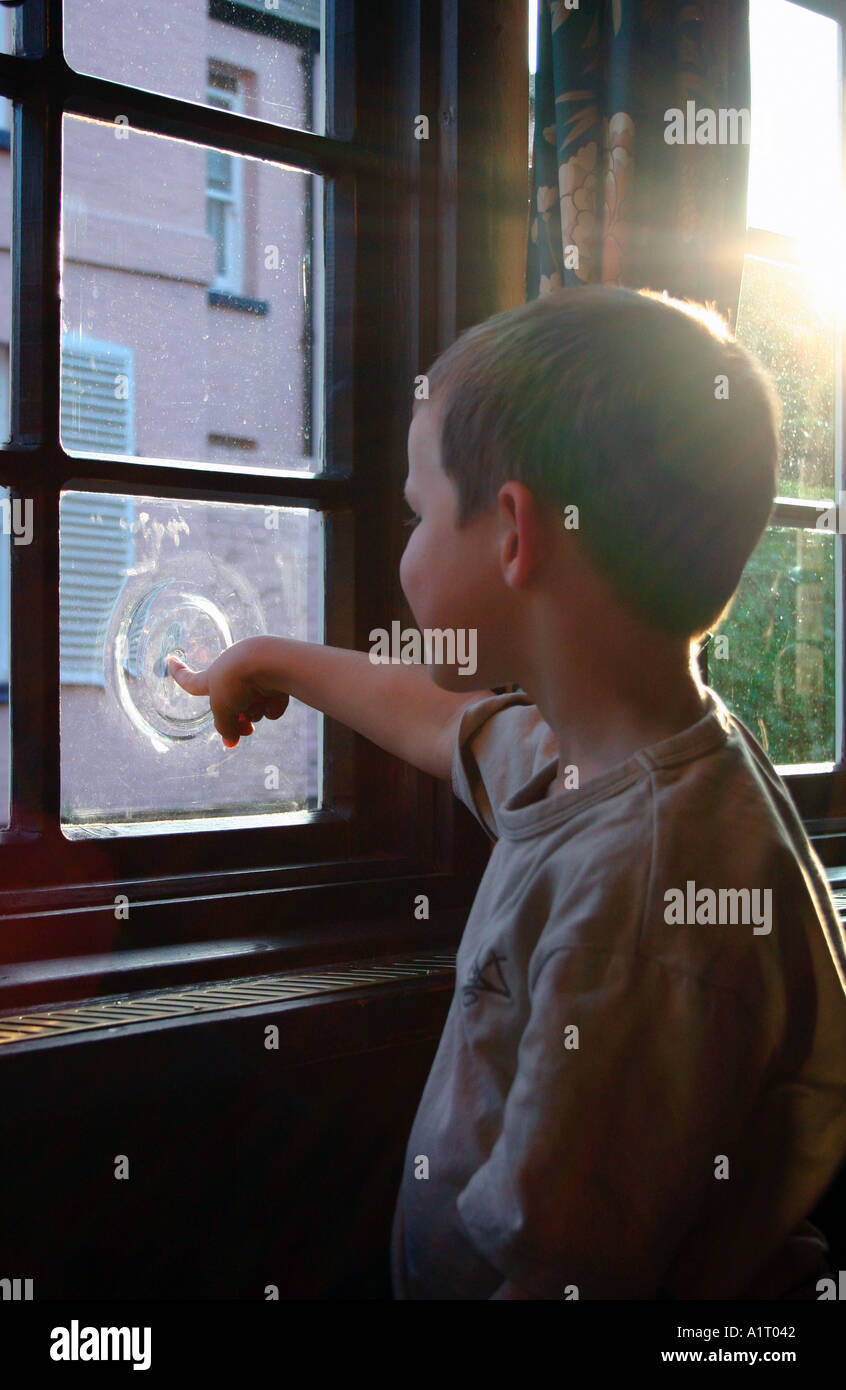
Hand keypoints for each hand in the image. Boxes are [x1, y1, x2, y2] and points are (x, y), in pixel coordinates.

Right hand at [167, 640, 288, 747]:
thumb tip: (230, 743)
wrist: (270, 661)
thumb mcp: (224, 710)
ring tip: (260, 703)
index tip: (170, 660)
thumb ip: (225, 728)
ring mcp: (254, 674)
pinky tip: (275, 700)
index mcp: (212, 678)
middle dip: (240, 719)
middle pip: (232, 706)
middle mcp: (232, 674)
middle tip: (247, 730)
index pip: (191, 681)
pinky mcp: (275, 676)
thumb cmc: (238, 681)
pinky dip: (273, 705)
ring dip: (256, 711)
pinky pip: (272, 701)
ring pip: (254, 705)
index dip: (179, 675)